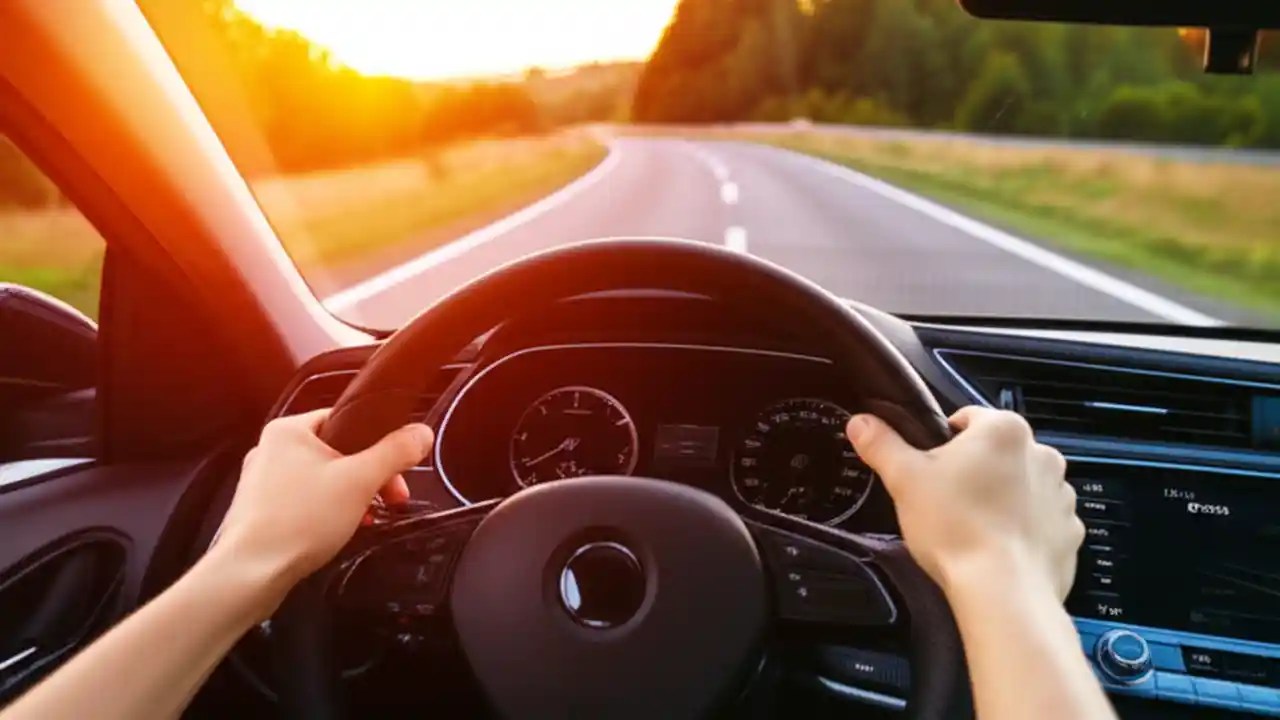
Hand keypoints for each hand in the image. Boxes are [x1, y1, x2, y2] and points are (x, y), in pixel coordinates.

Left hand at [211, 410, 432, 606]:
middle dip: (369, 476)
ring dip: (351, 496)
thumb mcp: (360, 481)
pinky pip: (305, 502)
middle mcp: (270, 450)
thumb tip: (421, 433)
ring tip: (366, 518)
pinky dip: (327, 512)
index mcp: (288, 430)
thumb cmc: (299, 521)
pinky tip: (339, 530)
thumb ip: (395, 453)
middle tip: (390, 499)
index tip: (398, 471)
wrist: (250, 573)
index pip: (346, 419)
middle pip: (337, 452)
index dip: (379, 442)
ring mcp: (262, 482)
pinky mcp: (261, 511)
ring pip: (322, 479)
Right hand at [846, 406, 1083, 600]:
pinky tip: (999, 548)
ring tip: (974, 528)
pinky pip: (1042, 521)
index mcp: (1004, 429)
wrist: (1002, 592)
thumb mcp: (904, 480)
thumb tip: (860, 422)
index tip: (930, 473)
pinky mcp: (1070, 531)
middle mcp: (1043, 453)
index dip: (942, 445)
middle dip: (975, 472)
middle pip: (996, 453)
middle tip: (947, 503)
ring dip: (1002, 498)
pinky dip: (1023, 530)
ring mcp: (1062, 494)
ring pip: (1020, 486)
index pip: (967, 419)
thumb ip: (882, 445)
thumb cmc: (954, 527)